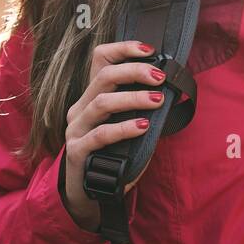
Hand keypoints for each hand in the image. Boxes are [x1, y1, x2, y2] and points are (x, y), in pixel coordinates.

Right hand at [62, 40, 166, 231]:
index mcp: (91, 97)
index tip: (149, 50)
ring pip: (102, 102)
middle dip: (134, 72)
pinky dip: (123, 128)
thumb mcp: (125, 126)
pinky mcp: (77, 151)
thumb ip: (138, 108)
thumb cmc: (112, 157)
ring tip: (157, 100)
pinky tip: (142, 127)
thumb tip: (167, 90)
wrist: (89, 194)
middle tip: (160, 77)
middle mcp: (80, 108)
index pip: (100, 60)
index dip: (123, 49)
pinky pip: (101, 135)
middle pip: (103, 77)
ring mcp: (76, 129)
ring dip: (133, 98)